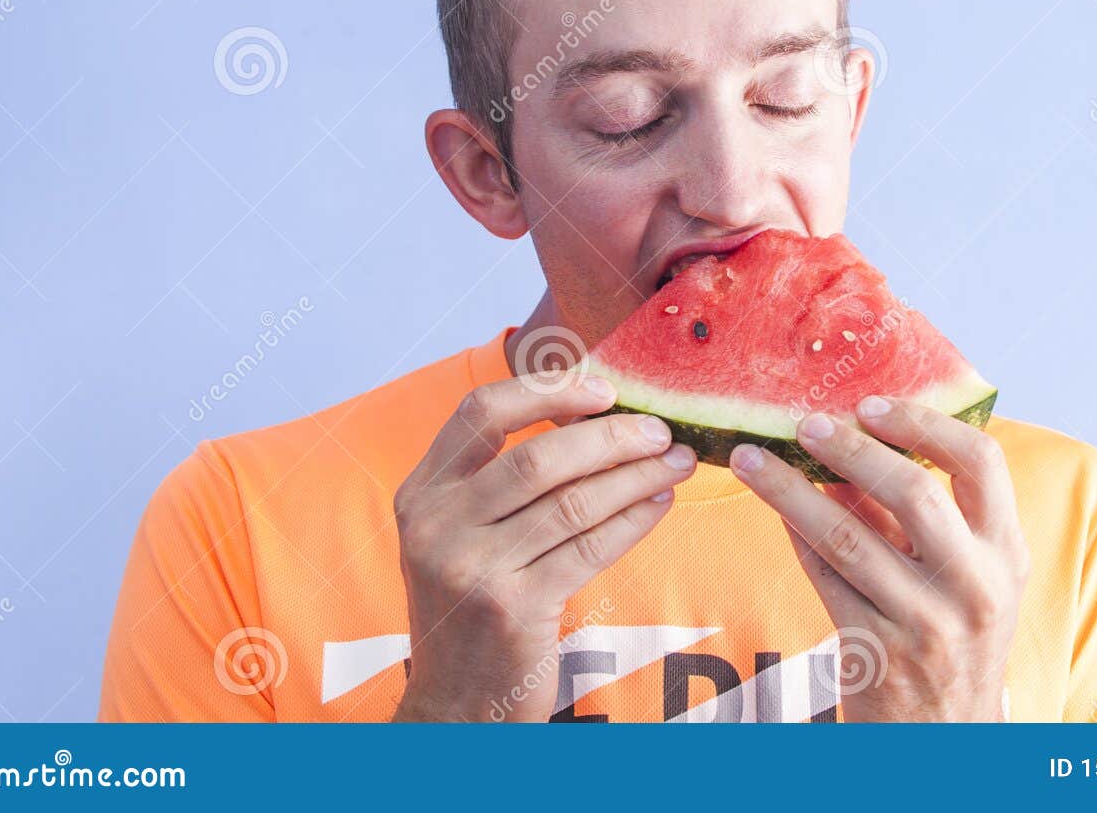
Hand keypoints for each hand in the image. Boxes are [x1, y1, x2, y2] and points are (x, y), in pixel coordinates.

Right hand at [391, 372, 694, 721]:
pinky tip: (659, 503)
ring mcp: (472, 569)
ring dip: (634, 475)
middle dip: (610, 436)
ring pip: (571, 501)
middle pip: (537, 456)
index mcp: (422, 493)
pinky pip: (590, 547)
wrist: (452, 708)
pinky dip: (633, 519)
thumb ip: (496, 480)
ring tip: (674, 462)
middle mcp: (436, 525)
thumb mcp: (456, 536)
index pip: (481, 411)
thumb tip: (586, 414)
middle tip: (657, 429)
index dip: (547, 390)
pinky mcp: (512, 609)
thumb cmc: (470, 609)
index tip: (603, 388)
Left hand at [730, 396, 1028, 721]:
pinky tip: (774, 512)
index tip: (871, 405)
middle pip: (913, 492)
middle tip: (805, 424)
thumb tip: (850, 445)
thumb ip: (919, 516)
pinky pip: (824, 579)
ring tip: (752, 460)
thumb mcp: (963, 576)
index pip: (983, 462)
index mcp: (1006, 552)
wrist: (947, 737)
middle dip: (851, 448)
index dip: (924, 423)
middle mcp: (976, 586)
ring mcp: (927, 623)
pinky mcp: (877, 653)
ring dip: (792, 490)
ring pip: (848, 536)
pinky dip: (796, 539)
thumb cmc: (952, 637)